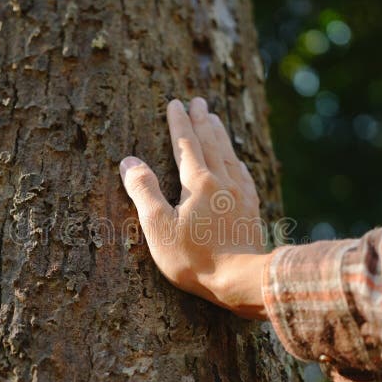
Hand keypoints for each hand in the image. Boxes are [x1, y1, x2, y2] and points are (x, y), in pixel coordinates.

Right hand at [119, 97, 269, 319]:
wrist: (242, 279)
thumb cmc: (195, 258)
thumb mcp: (158, 227)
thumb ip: (144, 191)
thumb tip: (129, 162)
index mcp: (198, 183)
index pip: (186, 144)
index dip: (179, 123)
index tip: (175, 103)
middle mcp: (222, 181)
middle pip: (211, 143)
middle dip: (202, 120)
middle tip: (199, 101)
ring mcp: (241, 195)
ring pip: (229, 155)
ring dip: (220, 135)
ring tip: (216, 119)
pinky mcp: (251, 210)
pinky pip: (244, 175)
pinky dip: (237, 160)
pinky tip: (238, 161)